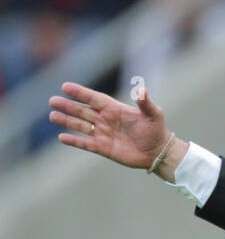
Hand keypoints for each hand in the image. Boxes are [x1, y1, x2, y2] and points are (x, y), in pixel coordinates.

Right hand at [48, 81, 183, 174]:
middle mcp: (106, 120)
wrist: (158, 152)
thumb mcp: (153, 114)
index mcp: (115, 109)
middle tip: (52, 101)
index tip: (65, 86)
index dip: (80, 93)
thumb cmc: (156, 130)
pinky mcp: (104, 148)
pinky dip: (74, 141)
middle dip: (68, 106)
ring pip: (81, 126)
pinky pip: (86, 144)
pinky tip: (62, 137)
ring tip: (52, 116)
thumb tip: (141, 90)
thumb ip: (145, 102)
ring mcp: (104, 134)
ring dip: (67, 121)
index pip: (94, 98)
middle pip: (83, 110)